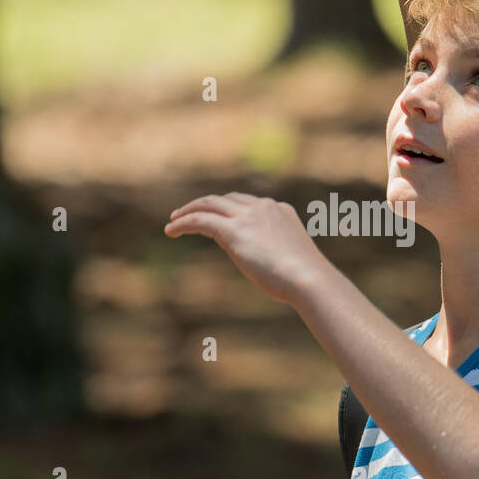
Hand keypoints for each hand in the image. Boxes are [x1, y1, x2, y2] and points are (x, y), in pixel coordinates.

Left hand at [163, 193, 331, 303]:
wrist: (308, 278)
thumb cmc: (305, 280)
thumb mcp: (294, 261)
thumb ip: (280, 255)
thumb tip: (272, 267)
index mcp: (280, 211)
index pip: (249, 204)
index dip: (230, 210)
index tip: (218, 220)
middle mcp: (263, 207)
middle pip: (227, 199)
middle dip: (206, 205)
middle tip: (189, 214)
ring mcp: (248, 216)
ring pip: (210, 204)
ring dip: (189, 211)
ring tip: (174, 221)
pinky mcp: (233, 230)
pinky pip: (201, 220)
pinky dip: (184, 223)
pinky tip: (171, 230)